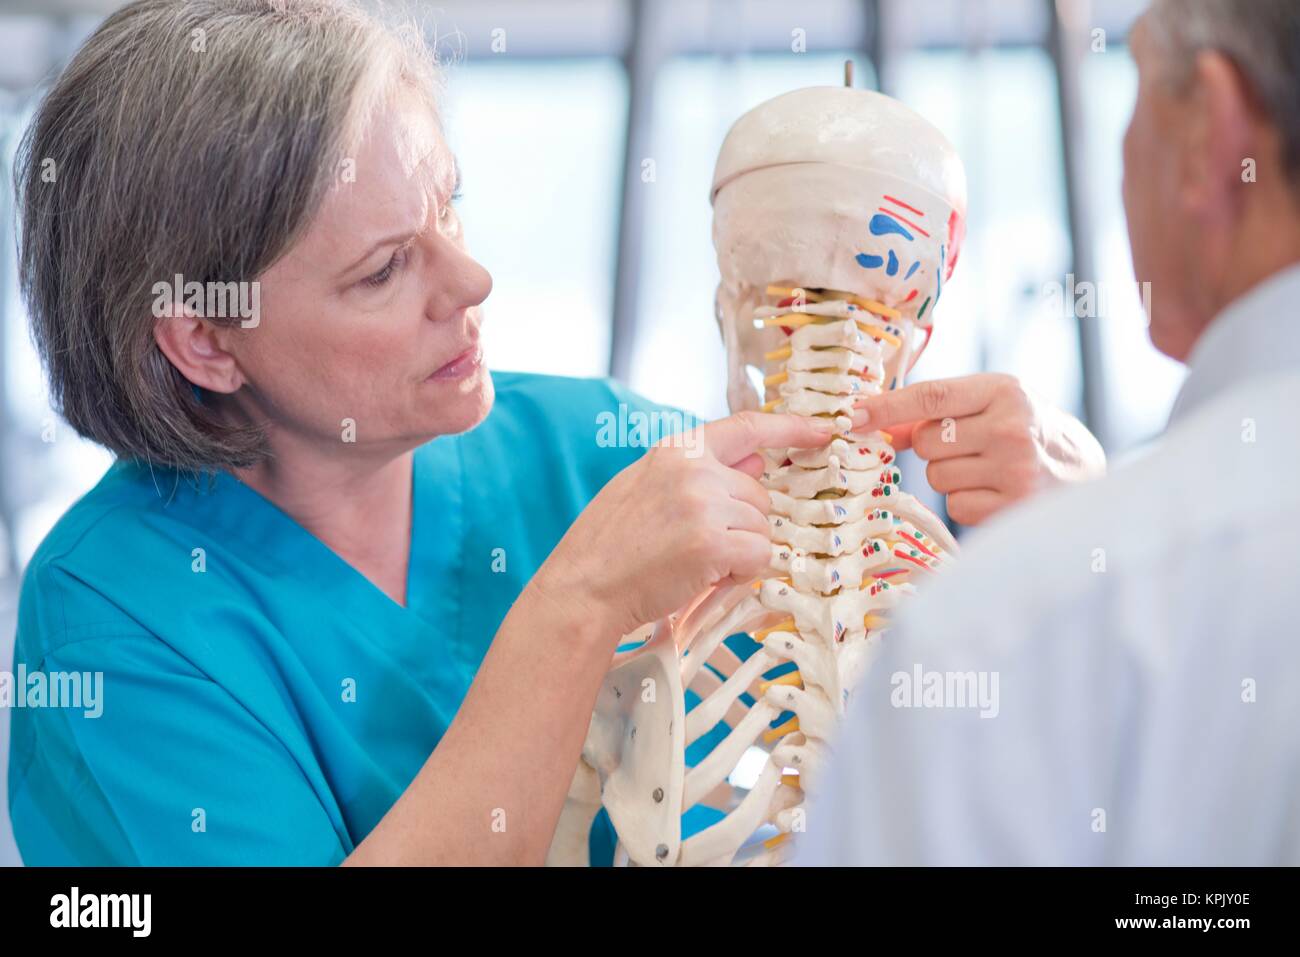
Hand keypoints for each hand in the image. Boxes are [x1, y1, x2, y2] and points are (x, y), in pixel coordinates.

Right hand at [538, 410, 855, 639]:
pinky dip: (741, 573)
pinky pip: (759, 556)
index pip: (748, 427)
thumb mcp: (646, 487)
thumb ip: (699, 473)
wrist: (585, 587)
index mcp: (677, 450)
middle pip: (760, 495)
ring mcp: (706, 504)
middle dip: (742, 525)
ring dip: (740, 552)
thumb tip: (757, 464)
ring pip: (762, 528)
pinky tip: (704, 577)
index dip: (791, 428)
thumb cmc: (610, 545)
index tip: (824, 429)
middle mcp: (695, 470)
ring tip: (693, 563)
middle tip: (698, 547)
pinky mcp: (714, 543)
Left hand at [854, 373, 1105, 525]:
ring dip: (952, 477)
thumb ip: (939, 411)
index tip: (852, 415)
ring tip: (989, 470)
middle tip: (972, 447)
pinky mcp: (1013, 508)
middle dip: (936, 449)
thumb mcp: (994, 405)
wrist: (1088, 474)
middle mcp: (1011, 427)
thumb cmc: (1029, 432)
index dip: (885, 407)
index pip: (930, 396)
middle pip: (927, 443)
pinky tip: (997, 493)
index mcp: (1005, 390)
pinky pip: (956, 507)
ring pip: (938, 478)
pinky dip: (967, 503)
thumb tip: (873, 424)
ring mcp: (1014, 470)